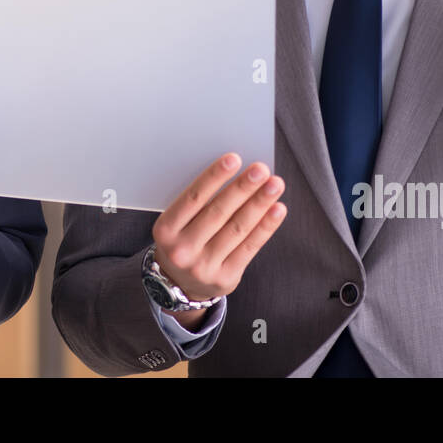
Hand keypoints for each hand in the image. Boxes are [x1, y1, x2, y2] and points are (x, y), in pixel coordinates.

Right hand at [150, 152, 285, 329]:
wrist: (178, 284)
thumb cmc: (182, 240)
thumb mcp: (176, 223)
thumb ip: (197, 203)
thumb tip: (234, 173)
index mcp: (166, 230)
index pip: (192, 198)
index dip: (214, 177)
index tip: (233, 159)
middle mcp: (182, 249)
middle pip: (218, 212)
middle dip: (242, 188)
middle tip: (260, 170)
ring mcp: (204, 266)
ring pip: (237, 229)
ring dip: (259, 204)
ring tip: (274, 185)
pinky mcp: (225, 277)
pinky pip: (249, 248)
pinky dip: (266, 227)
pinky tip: (277, 210)